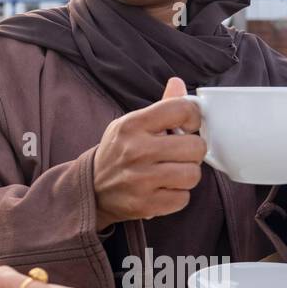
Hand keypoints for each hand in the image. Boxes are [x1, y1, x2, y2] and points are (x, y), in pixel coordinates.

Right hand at [91, 76, 205, 225]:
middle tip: (180, 154)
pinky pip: (183, 199)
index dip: (193, 117)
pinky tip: (163, 189)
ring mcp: (140, 179)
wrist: (91, 188)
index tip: (188, 126)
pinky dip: (177, 196)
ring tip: (172, 172)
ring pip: (193, 175)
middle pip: (195, 146)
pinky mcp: (145, 204)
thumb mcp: (131, 124)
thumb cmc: (118, 152)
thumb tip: (178, 83)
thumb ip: (160, 107)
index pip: (181, 109)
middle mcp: (136, 150)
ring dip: (187, 175)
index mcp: (132, 125)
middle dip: (193, 151)